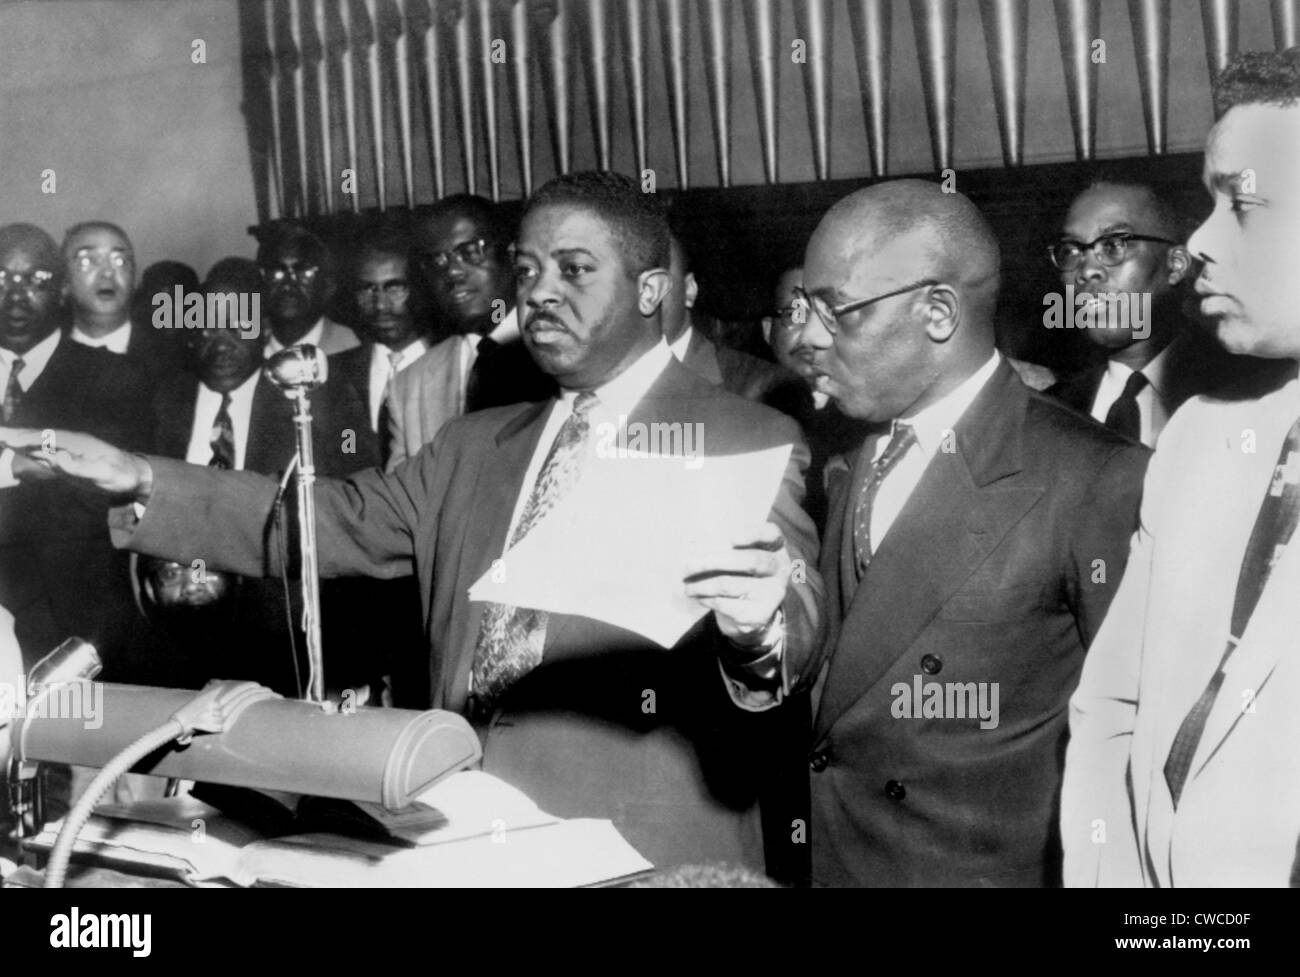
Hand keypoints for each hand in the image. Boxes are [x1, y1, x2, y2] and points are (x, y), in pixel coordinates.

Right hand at [0, 427, 151, 497]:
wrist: (133, 476)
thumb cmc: (121, 475)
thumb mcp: (104, 474)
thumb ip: (80, 467)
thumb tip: (57, 458)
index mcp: (77, 442)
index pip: (46, 438)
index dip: (27, 438)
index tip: (9, 439)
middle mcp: (69, 443)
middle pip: (37, 437)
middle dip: (15, 435)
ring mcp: (66, 451)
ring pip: (37, 445)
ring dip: (16, 441)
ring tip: (0, 438)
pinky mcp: (66, 461)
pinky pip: (42, 455)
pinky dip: (26, 451)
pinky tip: (15, 449)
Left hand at [683, 522, 791, 644]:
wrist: (753, 609)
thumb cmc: (741, 571)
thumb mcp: (740, 554)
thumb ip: (723, 546)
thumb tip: (693, 546)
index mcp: (775, 546)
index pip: (771, 534)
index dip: (753, 535)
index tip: (732, 538)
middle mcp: (779, 569)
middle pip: (750, 561)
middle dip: (714, 561)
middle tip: (688, 565)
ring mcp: (771, 593)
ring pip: (729, 584)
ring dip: (701, 584)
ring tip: (685, 584)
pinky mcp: (759, 614)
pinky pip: (725, 603)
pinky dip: (705, 598)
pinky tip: (697, 596)